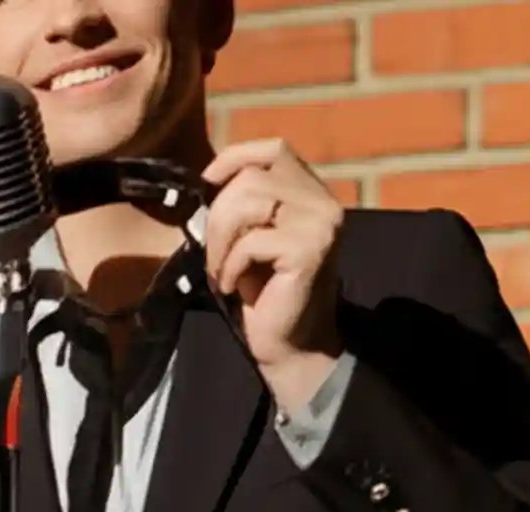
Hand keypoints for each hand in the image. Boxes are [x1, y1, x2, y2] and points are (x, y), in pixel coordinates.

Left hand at [201, 139, 343, 406]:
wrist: (290, 345)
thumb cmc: (266, 292)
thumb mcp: (251, 236)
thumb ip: (243, 203)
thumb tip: (205, 180)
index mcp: (312, 192)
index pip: (273, 149)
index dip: (234, 158)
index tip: (207, 184)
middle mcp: (324, 202)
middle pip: (251, 178)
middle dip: (218, 216)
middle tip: (215, 254)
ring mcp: (322, 225)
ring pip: (248, 203)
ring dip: (221, 241)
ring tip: (223, 270)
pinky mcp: (310, 251)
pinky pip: (251, 241)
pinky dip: (231, 264)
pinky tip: (236, 286)